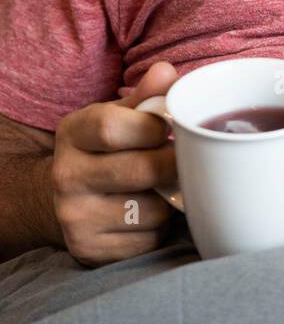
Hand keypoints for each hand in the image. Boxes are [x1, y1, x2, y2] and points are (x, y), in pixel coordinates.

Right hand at [52, 62, 178, 266]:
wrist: (62, 201)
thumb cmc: (104, 151)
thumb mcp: (116, 117)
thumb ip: (145, 97)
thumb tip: (167, 72)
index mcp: (73, 133)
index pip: (114, 127)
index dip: (153, 128)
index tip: (167, 130)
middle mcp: (66, 176)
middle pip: (142, 170)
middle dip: (173, 164)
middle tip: (181, 160)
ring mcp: (76, 217)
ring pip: (152, 210)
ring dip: (168, 201)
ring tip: (160, 189)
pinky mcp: (91, 251)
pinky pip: (148, 241)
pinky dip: (159, 229)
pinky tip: (148, 216)